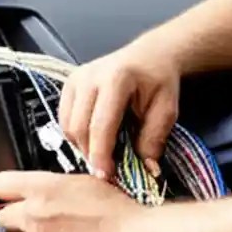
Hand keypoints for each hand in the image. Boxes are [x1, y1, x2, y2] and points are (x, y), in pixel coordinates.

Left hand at [0, 170, 145, 231]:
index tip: (8, 193)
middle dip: (18, 214)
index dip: (4, 189)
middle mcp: (33, 215)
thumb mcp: (80, 180)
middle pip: (3, 215)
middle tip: (38, 214)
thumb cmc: (114, 209)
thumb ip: (49, 184)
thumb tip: (32, 189)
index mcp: (42, 188)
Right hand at [58, 42, 179, 179]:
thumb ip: (154, 138)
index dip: (101, 155)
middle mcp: (89, 76)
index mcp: (116, 79)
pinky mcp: (68, 84)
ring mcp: (75, 79)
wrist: (150, 55)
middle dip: (91, 154)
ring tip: (104, 153)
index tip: (106, 176)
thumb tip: (146, 168)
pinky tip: (95, 138)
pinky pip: (64, 120)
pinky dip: (77, 135)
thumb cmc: (159, 80)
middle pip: (79, 128)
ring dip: (83, 146)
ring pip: (68, 126)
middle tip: (109, 170)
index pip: (101, 125)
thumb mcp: (167, 109)